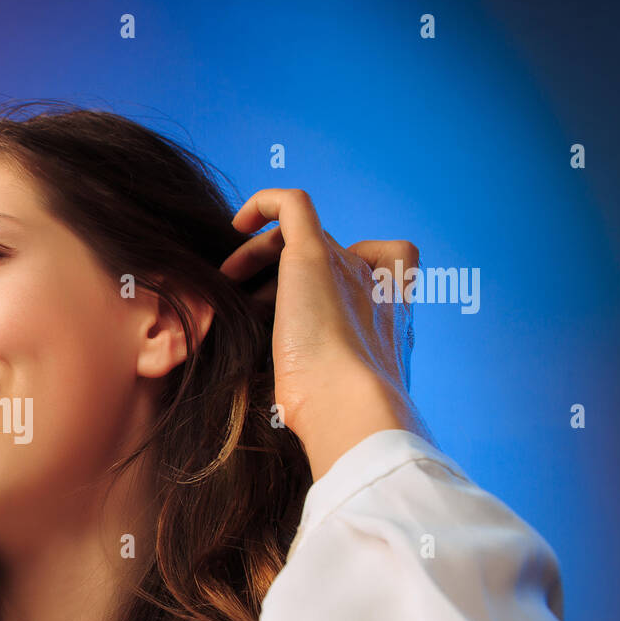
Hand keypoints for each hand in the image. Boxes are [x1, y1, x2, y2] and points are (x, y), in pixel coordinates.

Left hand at [218, 188, 433, 480]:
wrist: (349, 407)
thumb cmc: (334, 418)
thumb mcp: (330, 397)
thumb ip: (314, 383)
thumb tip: (281, 403)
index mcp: (387, 320)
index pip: (382, 272)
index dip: (342, 277)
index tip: (303, 308)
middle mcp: (373, 286)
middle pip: (331, 254)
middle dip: (287, 272)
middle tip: (250, 300)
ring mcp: (346, 268)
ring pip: (304, 234)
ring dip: (263, 252)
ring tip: (231, 277)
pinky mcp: (313, 255)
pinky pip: (291, 204)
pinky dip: (264, 203)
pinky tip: (235, 224)